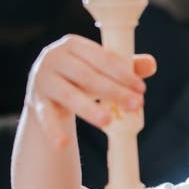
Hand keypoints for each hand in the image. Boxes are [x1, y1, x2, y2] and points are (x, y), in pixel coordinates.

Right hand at [25, 34, 155, 148]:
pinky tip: (63, 144)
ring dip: (89, 109)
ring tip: (108, 121)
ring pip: (69, 96)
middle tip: (135, 104)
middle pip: (87, 76)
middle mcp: (54, 58)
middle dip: (113, 91)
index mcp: (73, 44)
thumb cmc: (80, 74)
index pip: (101, 57)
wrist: (46, 89)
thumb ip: (125, 66)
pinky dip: (54, 131)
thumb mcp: (100, 69)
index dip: (122, 73)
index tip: (141, 88)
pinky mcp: (37, 102)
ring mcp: (43, 80)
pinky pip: (46, 117)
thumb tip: (152, 64)